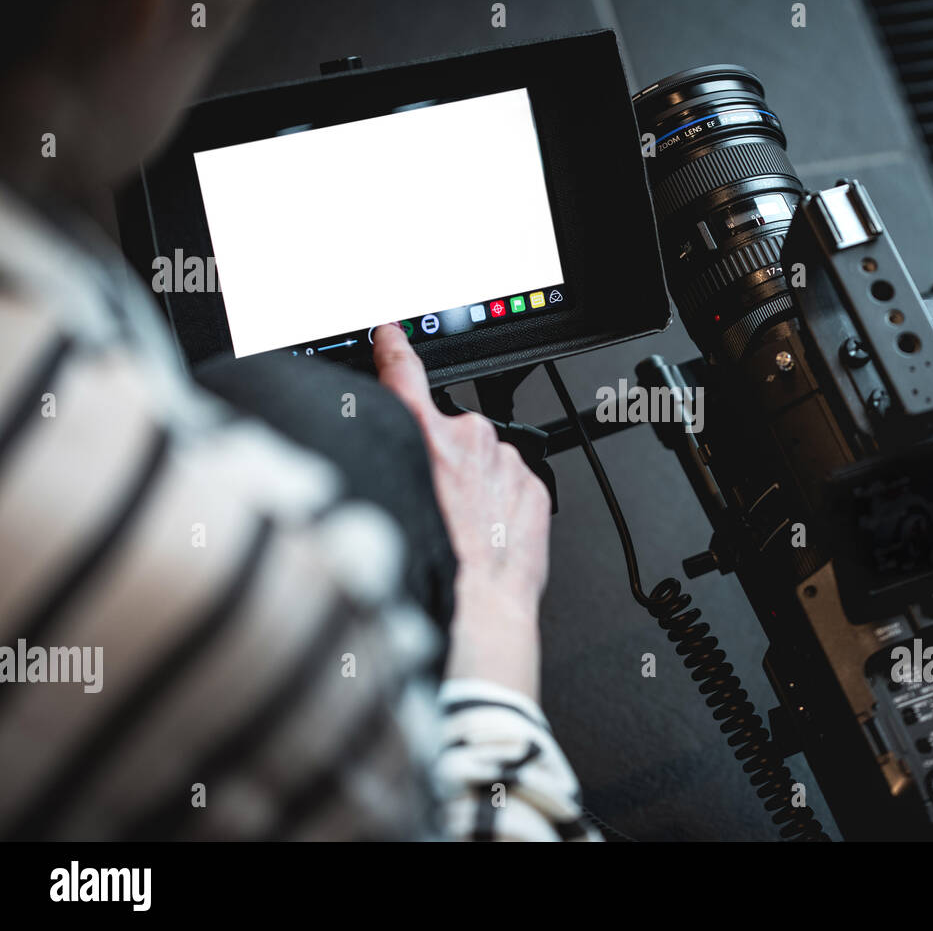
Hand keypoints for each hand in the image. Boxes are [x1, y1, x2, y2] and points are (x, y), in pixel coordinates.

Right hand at [372, 323, 549, 699]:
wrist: (476, 613)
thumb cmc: (426, 570)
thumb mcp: (382, 504)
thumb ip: (386, 468)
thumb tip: (382, 466)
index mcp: (421, 435)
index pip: (403, 374)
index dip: (395, 349)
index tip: (392, 334)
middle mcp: (468, 438)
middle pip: (451, 435)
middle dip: (443, 463)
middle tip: (434, 508)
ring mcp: (506, 461)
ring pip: (484, 464)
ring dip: (474, 489)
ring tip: (462, 534)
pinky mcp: (534, 487)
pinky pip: (512, 487)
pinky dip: (499, 507)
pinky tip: (486, 539)